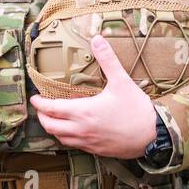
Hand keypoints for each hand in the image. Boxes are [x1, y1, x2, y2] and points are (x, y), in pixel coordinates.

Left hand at [29, 34, 157, 158]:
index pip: (52, 109)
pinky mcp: (96, 150)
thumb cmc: (137, 110)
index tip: (34, 97)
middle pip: (51, 126)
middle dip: (42, 117)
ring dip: (53, 129)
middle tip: (41, 108)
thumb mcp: (121, 81)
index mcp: (84, 112)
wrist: (153, 135)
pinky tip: (72, 131)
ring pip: (60, 138)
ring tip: (53, 119)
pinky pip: (74, 146)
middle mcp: (82, 129)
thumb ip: (107, 59)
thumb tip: (97, 38)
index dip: (39, 104)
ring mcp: (88, 142)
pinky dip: (66, 138)